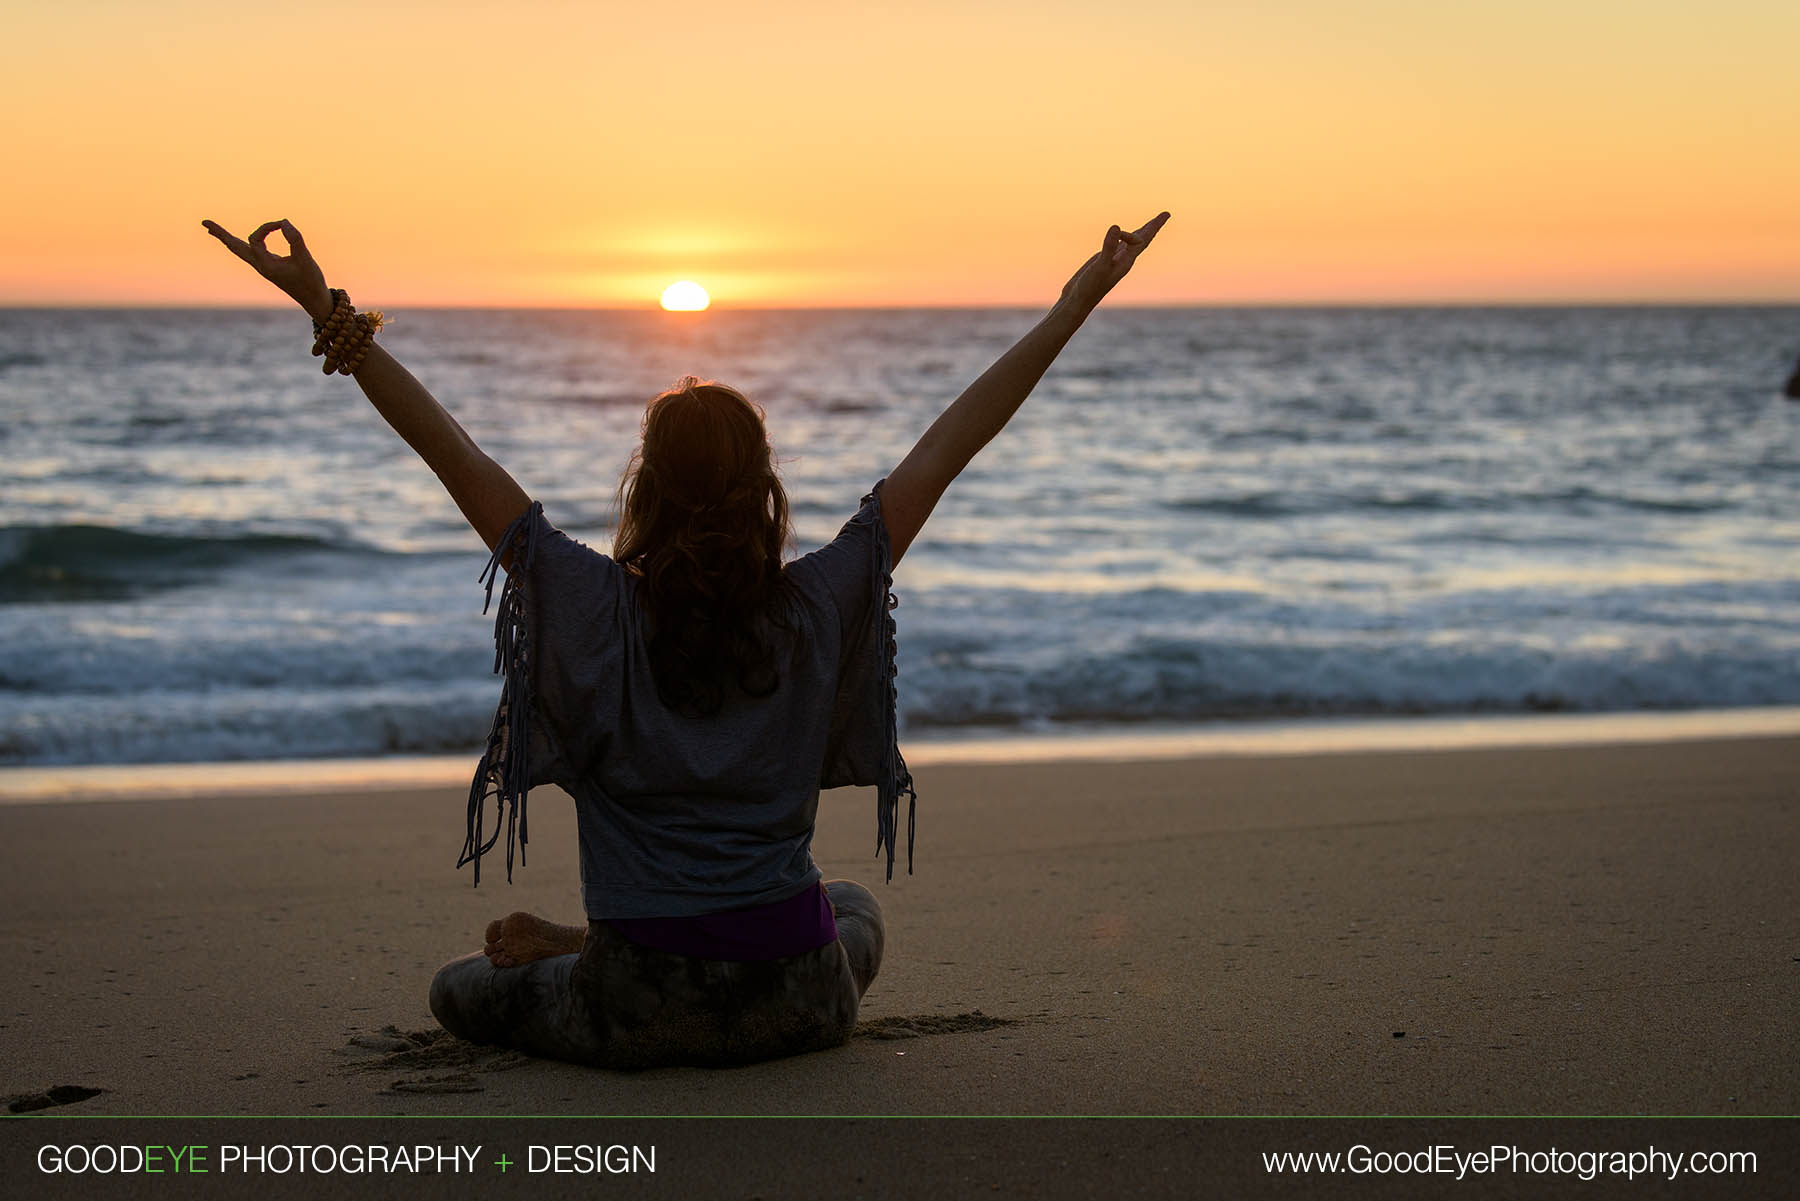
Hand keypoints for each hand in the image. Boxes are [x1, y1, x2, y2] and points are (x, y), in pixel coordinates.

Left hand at [202, 218, 331, 319]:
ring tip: (212, 231)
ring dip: (228, 240)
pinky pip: (250, 253)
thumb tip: (283, 221)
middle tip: (204, 223)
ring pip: (240, 251)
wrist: (315, 300)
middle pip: (235, 247)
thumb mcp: (305, 259)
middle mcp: (260, 266)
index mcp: (265, 265)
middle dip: (221, 234)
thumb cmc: (311, 281)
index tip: (282, 224)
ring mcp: (264, 267)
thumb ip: (295, 239)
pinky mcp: (270, 267)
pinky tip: (238, 242)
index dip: (266, 227)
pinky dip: (240, 245)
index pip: (255, 238)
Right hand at [1058, 211, 1169, 312]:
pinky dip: (1123, 238)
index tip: (1117, 235)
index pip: (1139, 241)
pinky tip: (1121, 236)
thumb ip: (1108, 247)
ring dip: (1141, 231)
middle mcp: (1123, 260)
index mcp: (1126, 263)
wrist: (1077, 303)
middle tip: (1166, 214)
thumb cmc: (1089, 288)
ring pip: (1131, 243)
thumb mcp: (1099, 266)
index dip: (1130, 234)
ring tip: (1151, 223)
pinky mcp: (1103, 261)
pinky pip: (1118, 246)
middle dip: (1154, 226)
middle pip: (1143, 240)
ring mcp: (1113, 261)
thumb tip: (1117, 227)